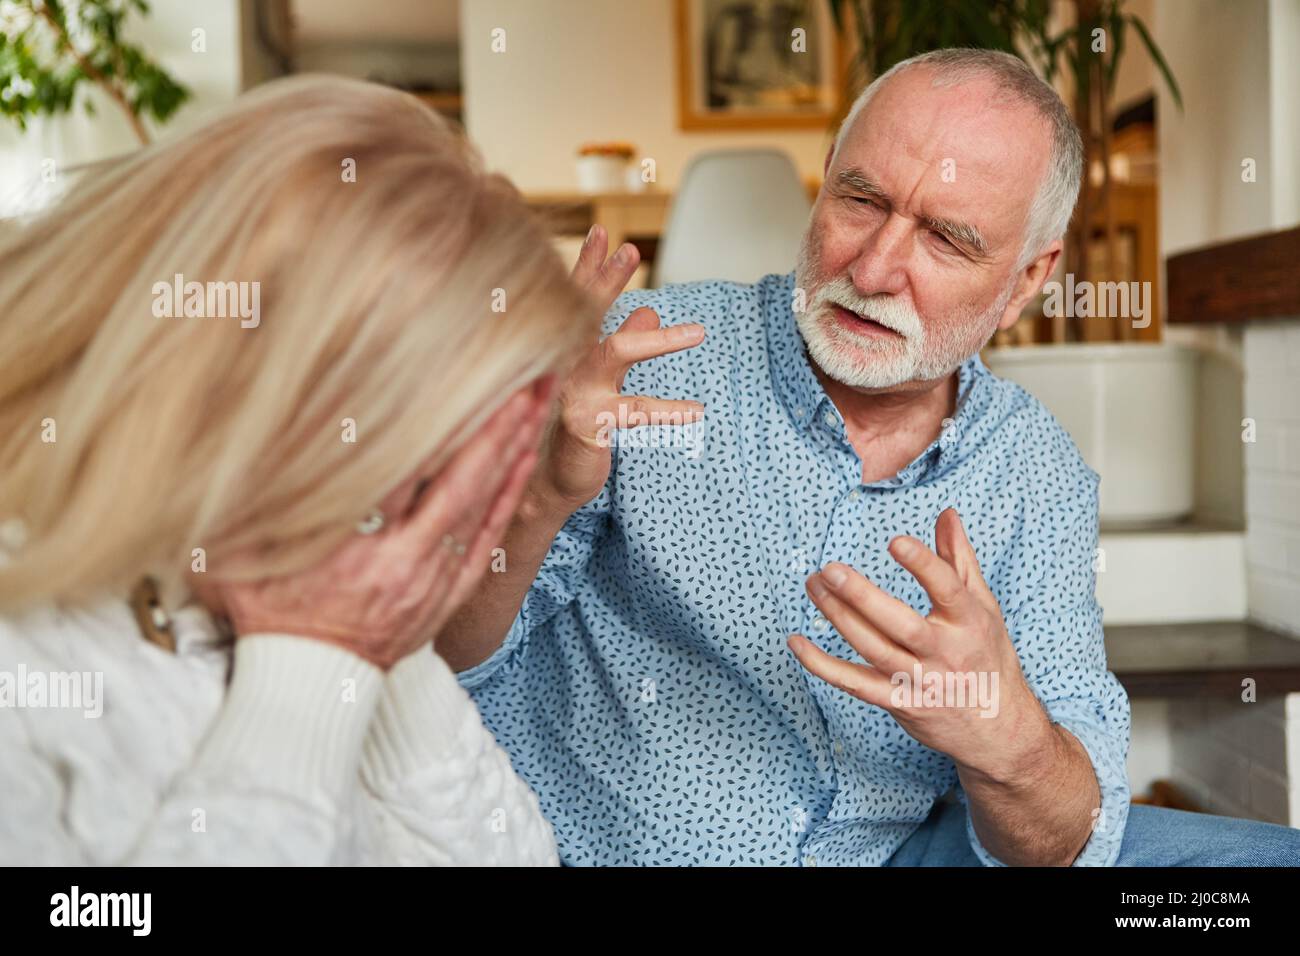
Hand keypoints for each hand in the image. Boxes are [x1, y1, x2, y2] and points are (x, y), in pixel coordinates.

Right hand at [216, 382, 551, 669]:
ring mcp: (431, 577)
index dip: (427, 420)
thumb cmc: (270, 616)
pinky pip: (488, 536)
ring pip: (481, 501)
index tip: (448, 370)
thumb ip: (252, 500)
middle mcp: (400, 559)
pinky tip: (525, 457)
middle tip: (524, 372)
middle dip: (492, 423)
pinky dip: (508, 494)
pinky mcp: (449, 593)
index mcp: (349, 548)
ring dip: (509, 447)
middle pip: (457, 478)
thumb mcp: (241, 558)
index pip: (398, 469)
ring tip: (535, 397)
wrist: (312, 686)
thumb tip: (242, 437)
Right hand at [528, 225, 705, 516]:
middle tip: (630, 250)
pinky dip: (665, 410)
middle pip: (588, 313)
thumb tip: (649, 308)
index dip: (590, 267)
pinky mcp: (587, 426)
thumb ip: (618, 341)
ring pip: (615, 353)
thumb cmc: (571, 429)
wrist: (544, 484)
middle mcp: (564, 365)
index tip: (603, 233)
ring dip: (658, 339)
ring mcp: (574, 393)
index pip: (577, 302)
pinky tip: (695, 410)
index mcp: (568, 352)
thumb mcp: (601, 382)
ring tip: (699, 333)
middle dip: (608, 280)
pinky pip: (632, 412)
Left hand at [788, 508, 1052, 783]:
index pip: (947, 589)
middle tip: (829, 569)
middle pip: (900, 623)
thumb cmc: (987, 656)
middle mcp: (945, 652)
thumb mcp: (984, 607)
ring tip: (813, 585)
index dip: (923, 565)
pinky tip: (797, 642)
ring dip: (838, 618)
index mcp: (969, 622)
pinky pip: (854, 684)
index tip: (895, 542)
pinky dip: (822, 665)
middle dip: (862, 597)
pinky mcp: (898, 703)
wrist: (997, 729)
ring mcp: (920, 680)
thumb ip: (960, 559)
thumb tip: (947, 514)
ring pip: (873, 649)